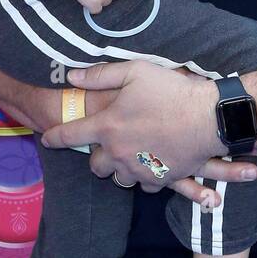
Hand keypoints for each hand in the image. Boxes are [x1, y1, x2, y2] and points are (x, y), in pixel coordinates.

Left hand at [39, 59, 256, 194]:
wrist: (209, 117)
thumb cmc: (172, 91)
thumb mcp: (134, 72)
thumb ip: (99, 75)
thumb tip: (71, 77)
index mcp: (107, 127)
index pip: (69, 135)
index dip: (54, 137)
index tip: (47, 139)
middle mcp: (118, 153)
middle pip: (94, 165)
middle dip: (97, 157)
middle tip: (108, 144)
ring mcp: (139, 169)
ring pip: (118, 178)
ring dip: (120, 168)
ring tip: (130, 154)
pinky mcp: (160, 178)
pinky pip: (144, 185)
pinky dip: (145, 177)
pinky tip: (151, 163)